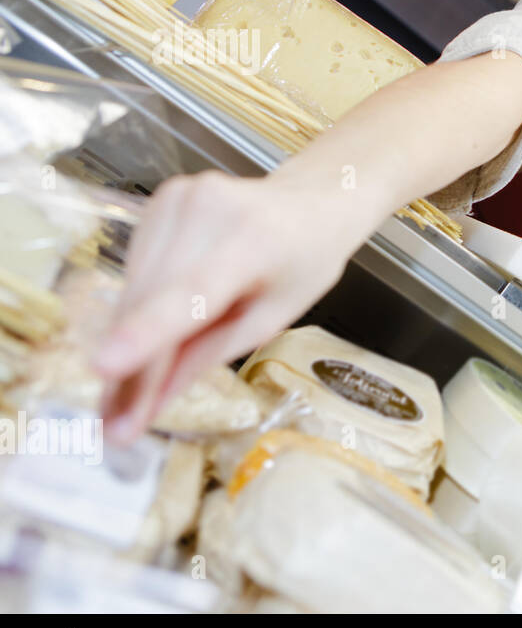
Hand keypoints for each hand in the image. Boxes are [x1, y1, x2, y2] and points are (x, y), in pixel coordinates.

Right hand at [91, 169, 365, 443]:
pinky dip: (135, 310)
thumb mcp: (273, 316)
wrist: (310, 200)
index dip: (147, 332)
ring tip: (120, 402)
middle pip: (153, 298)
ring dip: (123, 345)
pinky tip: (140, 339)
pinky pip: (137, 269)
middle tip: (114, 427)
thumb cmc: (303, 261)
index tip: (105, 368)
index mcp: (254, 242)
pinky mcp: (158, 201)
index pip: (193, 292)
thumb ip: (211, 354)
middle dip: (130, 369)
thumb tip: (152, 403)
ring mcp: (179, 199)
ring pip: (135, 287)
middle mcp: (210, 211)